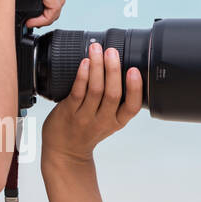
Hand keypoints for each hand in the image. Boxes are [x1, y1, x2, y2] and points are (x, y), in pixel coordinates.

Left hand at [41, 40, 143, 162]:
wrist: (65, 151)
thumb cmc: (87, 132)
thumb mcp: (108, 121)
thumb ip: (116, 102)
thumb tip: (119, 68)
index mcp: (116, 121)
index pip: (132, 107)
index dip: (135, 88)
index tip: (134, 70)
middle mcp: (103, 120)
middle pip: (112, 94)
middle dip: (113, 70)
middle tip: (112, 51)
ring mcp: (85, 117)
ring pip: (94, 90)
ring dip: (97, 67)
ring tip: (97, 50)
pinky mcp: (69, 112)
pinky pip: (77, 92)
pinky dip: (82, 76)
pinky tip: (85, 63)